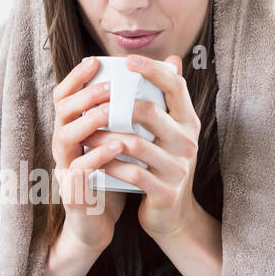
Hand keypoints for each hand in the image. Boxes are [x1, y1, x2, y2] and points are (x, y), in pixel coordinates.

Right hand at [50, 55, 126, 251]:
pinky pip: (79, 171)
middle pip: (61, 112)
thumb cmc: (110, 179)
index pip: (64, 97)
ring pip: (65, 138)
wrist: (98, 226)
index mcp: (72, 132)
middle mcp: (63, 147)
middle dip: (84, 96)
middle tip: (109, 87)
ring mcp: (65, 169)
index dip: (75, 78)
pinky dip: (96, 157)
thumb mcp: (119, 144)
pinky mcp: (73, 193)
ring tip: (109, 112)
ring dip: (88, 122)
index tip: (94, 61)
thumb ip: (131, 116)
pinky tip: (116, 146)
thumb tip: (163, 79)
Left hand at [80, 54, 199, 241]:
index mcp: (189, 123)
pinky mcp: (166, 191)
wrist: (172, 216)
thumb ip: (169, 100)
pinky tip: (93, 161)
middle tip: (91, 104)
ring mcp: (178, 168)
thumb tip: (172, 59)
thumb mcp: (173, 133)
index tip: (128, 61)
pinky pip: (132, 173)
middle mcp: (188, 142)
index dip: (153, 70)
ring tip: (85, 134)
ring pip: (135, 144)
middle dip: (116, 106)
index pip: (176, 87)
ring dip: (104, 137)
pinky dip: (109, 165)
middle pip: (151, 112)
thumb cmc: (164, 166)